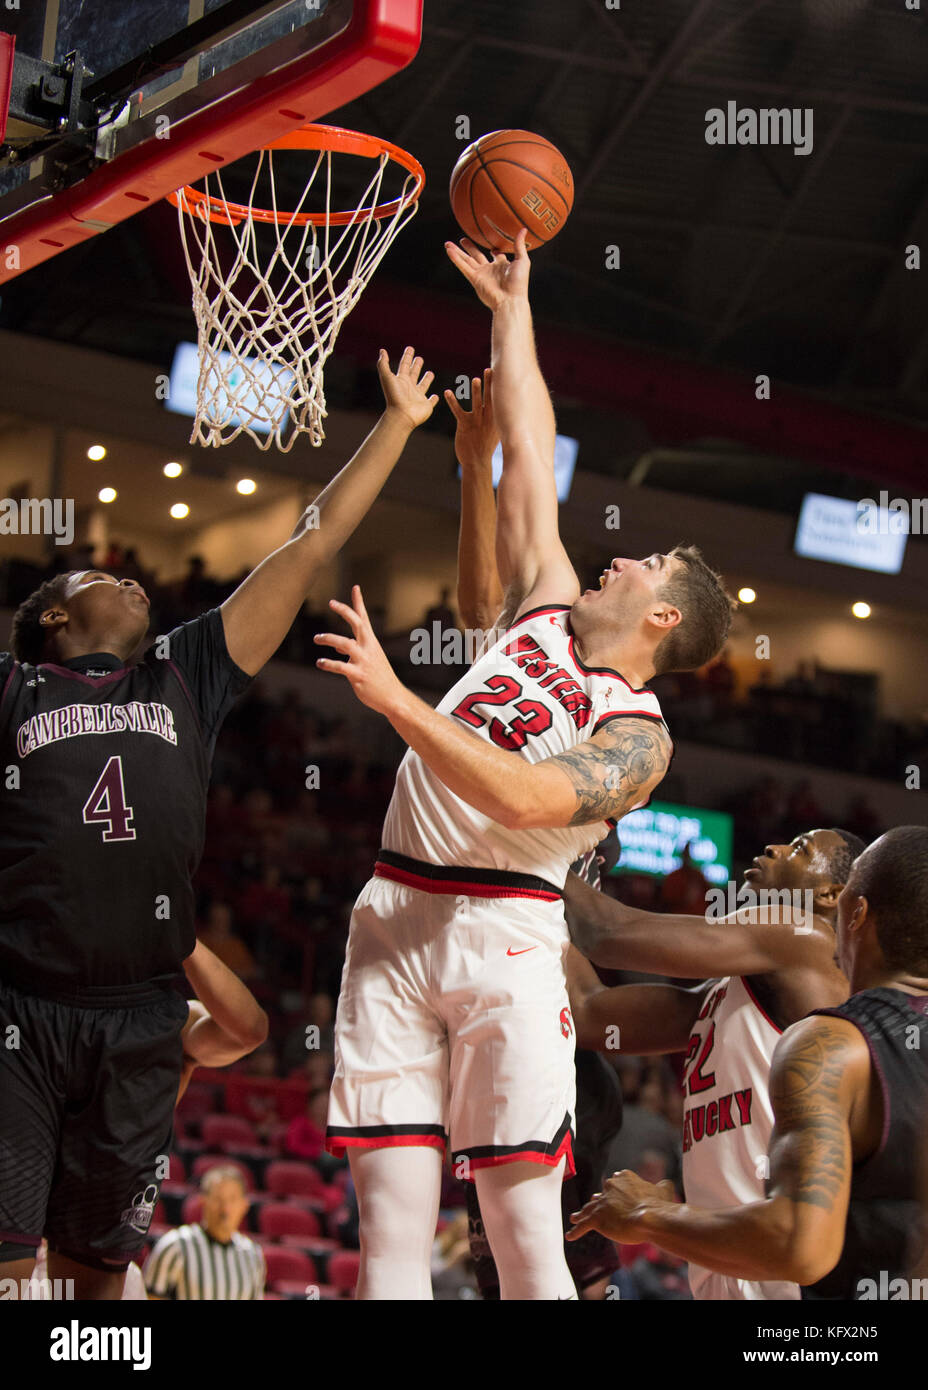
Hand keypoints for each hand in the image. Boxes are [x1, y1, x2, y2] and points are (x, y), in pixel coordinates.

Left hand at [314, 585, 406, 717]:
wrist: (392, 697)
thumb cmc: (379, 677)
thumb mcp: (368, 659)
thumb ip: (352, 649)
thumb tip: (337, 644)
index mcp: (371, 642)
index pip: (364, 618)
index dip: (359, 602)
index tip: (355, 587)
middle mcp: (368, 648)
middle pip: (357, 623)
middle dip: (344, 611)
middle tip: (331, 602)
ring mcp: (364, 661)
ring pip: (345, 643)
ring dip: (329, 638)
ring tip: (317, 639)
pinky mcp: (358, 675)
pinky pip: (340, 667)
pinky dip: (328, 663)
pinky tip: (320, 662)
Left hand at [378, 346, 438, 429]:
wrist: (401, 415)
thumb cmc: (394, 396)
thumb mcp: (386, 377)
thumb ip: (383, 363)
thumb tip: (382, 350)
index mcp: (401, 380)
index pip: (404, 365)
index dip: (407, 356)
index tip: (410, 348)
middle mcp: (409, 387)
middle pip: (413, 374)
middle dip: (416, 366)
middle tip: (419, 358)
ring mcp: (418, 397)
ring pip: (423, 386)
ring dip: (426, 380)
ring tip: (430, 373)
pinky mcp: (426, 405)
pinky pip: (431, 402)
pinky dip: (434, 399)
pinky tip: (436, 396)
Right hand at [444, 227, 530, 309]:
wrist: (510, 300)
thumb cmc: (519, 283)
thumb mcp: (522, 260)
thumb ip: (519, 245)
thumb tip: (523, 229)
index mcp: (502, 266)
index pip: (497, 255)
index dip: (494, 249)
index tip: (490, 240)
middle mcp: (490, 270)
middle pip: (477, 256)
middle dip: (470, 248)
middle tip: (463, 239)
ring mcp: (482, 275)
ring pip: (467, 260)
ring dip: (458, 252)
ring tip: (448, 244)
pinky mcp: (475, 280)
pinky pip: (463, 267)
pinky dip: (456, 259)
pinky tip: (449, 250)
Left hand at [444, 368, 498, 468]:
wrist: (477, 463)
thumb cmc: (485, 447)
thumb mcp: (495, 432)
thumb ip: (496, 419)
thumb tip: (500, 410)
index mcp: (496, 419)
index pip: (498, 400)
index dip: (498, 387)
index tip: (500, 374)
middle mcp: (488, 419)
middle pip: (490, 398)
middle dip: (490, 384)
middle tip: (490, 370)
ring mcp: (477, 422)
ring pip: (477, 404)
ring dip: (476, 391)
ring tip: (475, 379)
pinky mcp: (465, 426)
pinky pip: (458, 411)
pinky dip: (452, 401)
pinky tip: (447, 392)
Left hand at [565, 1172, 675, 1242]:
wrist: (651, 1218)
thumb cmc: (659, 1205)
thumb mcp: (664, 1190)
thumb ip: (661, 1186)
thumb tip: (665, 1183)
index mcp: (624, 1178)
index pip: (616, 1182)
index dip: (614, 1192)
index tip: (613, 1195)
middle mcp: (610, 1187)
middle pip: (601, 1195)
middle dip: (598, 1201)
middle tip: (593, 1205)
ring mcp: (602, 1202)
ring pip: (589, 1208)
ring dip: (582, 1214)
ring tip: (575, 1218)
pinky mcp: (597, 1218)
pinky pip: (583, 1225)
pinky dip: (576, 1231)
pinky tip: (570, 1236)